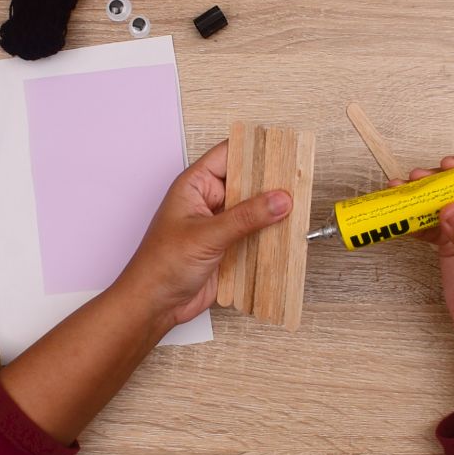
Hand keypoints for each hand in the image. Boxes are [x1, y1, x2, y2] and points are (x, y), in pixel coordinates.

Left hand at [115, 140, 292, 328]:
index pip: (228, 155)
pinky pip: (254, 235)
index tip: (281, 149)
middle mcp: (209, 202)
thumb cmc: (161, 265)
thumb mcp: (206, 236)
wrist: (154, 305)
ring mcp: (219, 225)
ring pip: (253, 210)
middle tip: (296, 182)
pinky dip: (269, 235)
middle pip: (246, 183)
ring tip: (299, 207)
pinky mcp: (228, 247)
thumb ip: (245, 217)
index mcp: (195, 186)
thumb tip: (278, 200)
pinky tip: (286, 235)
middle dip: (270, 184)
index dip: (254, 150)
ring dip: (272, 212)